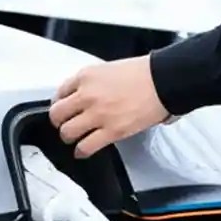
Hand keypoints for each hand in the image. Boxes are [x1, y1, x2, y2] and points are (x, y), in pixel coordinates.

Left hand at [48, 55, 170, 158]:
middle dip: (60, 121)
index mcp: (86, 76)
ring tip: (75, 138)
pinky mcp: (111, 131)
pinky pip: (85, 147)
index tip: (64, 108)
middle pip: (57, 114)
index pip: (59, 93)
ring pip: (67, 132)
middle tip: (66, 124)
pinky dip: (81, 151)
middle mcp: (87, 95)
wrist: (163, 81)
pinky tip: (83, 150)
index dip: (60, 103)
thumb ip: (93, 83)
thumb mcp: (109, 69)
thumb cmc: (143, 73)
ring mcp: (98, 114)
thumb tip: (83, 96)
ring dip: (69, 137)